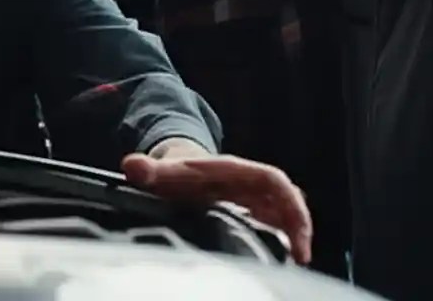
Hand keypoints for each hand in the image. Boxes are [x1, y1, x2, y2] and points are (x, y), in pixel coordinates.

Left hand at [122, 152, 312, 264]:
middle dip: (298, 228)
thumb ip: (147, 170)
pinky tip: (273, 264)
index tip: (296, 234)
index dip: (290, 205)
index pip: (274, 182)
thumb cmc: (171, 172)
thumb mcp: (160, 171)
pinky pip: (271, 226)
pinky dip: (276, 242)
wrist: (173, 169)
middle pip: (287, 201)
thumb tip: (132, 166)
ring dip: (290, 237)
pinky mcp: (249, 214)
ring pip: (283, 215)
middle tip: (300, 259)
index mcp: (234, 172)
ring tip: (290, 266)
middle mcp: (249, 185)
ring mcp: (252, 200)